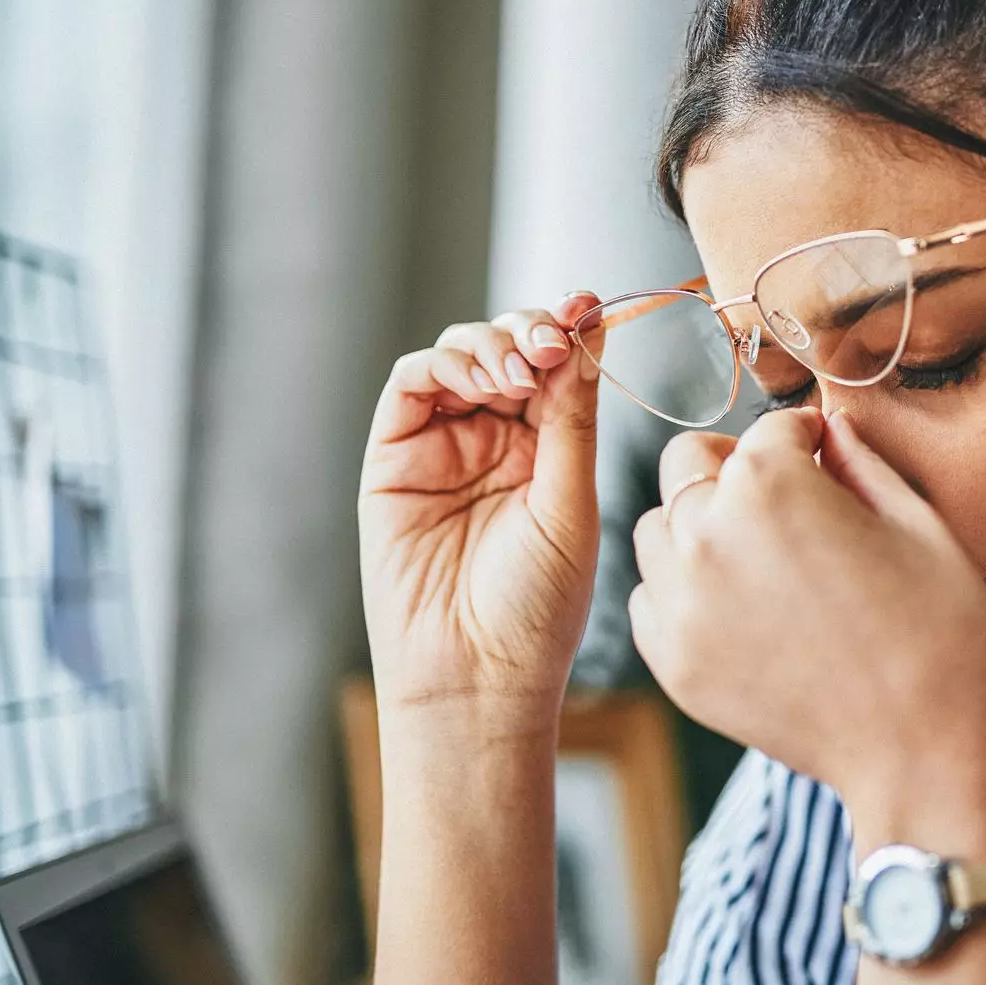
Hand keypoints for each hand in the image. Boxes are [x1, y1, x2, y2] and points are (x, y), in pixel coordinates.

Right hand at [357, 295, 602, 718]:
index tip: (590, 310)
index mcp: (550, 450)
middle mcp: (497, 439)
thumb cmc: (535, 607)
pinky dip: (445, 365)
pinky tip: (483, 382)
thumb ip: (573, 418)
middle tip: (553, 345)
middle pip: (510, 347)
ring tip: (520, 370)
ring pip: (461, 354)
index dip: (572, 331)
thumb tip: (590, 332)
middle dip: (533, 331)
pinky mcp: (395, 456)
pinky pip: (412, 384)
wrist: (477, 675)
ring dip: (492, 343)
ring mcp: (444, 444)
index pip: (559, 366)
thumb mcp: (570, 502)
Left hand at [628, 407, 985, 846]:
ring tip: (759, 560)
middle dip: (736, 470)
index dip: (808, 439)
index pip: (770, 429)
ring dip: (697, 529)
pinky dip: (683, 594)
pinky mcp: (674, 665)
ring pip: (656, 530)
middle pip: (690, 464)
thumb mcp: (915, 521)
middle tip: (786, 502)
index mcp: (768, 484)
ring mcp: (681, 605)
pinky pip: (651, 601)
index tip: (828, 459)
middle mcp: (705, 535)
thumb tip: (828, 431)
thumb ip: (859, 460)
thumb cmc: (943, 629)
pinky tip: (744, 611)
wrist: (929, 749)